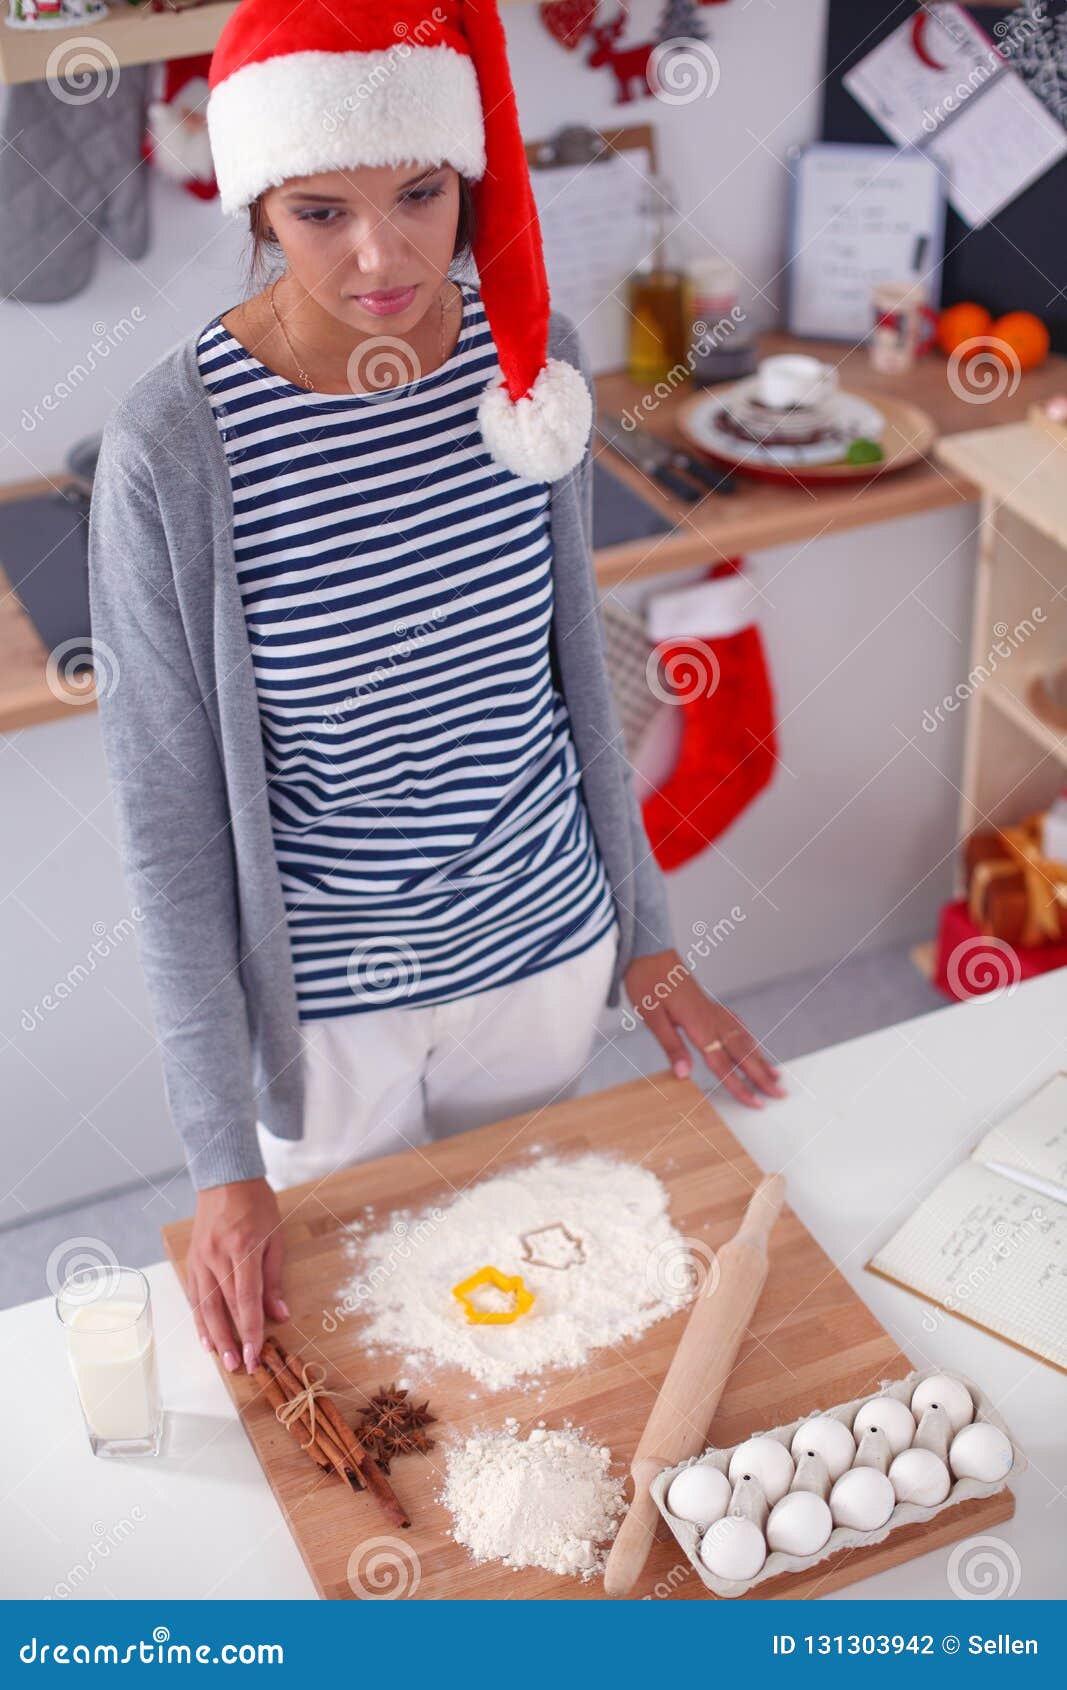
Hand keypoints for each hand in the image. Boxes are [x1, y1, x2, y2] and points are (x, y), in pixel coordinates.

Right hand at [187, 1178, 287, 1373]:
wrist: (225, 1177)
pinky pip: (194, 1294)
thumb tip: (280, 1315)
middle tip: (237, 1367)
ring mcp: (200, 1258)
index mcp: (243, 1249)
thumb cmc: (256, 1205)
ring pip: (204, 1304)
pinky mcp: (191, 1258)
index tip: (255, 1355)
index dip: (250, 1331)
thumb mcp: (275, 1237)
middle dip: (231, 1340)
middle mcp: (217, 1256)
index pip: (246, 1300)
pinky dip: (199, 1318)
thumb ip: (274, 1278)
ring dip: (212, 1335)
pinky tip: (204, 1336)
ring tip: (220, 1359)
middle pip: (223, 1307)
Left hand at [624, 949, 784, 1107]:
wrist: (649, 952)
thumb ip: (671, 1045)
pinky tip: (753, 1045)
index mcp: (698, 1025)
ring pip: (743, 1039)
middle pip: (742, 1053)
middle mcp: (712, 1018)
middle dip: (762, 1076)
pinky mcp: (709, 1005)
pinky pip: (736, 1025)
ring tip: (775, 1075)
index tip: (756, 1102)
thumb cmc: (647, 982)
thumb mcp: (652, 1016)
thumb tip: (684, 1074)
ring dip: (760, 1059)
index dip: (740, 1086)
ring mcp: (713, 1010)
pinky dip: (749, 1038)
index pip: (723, 1064)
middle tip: (780, 1094)